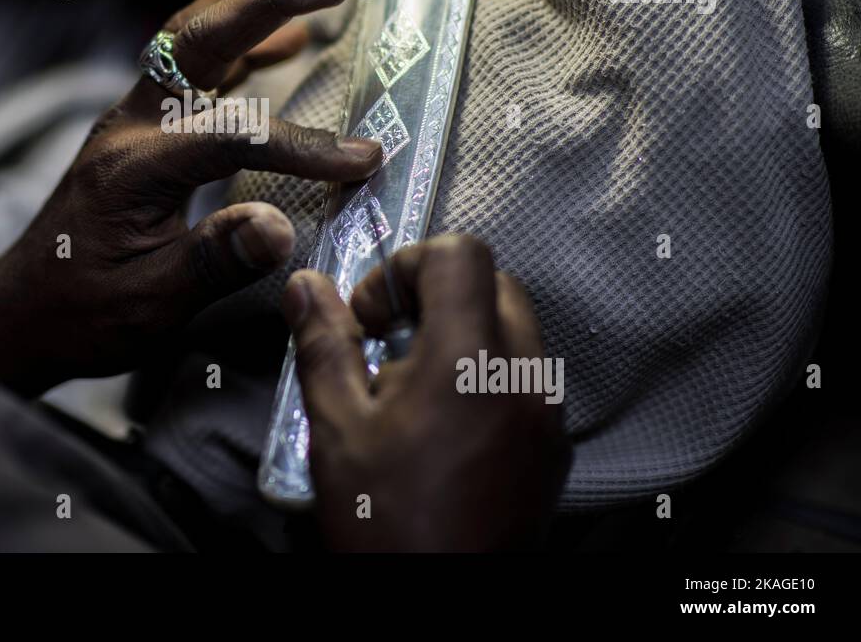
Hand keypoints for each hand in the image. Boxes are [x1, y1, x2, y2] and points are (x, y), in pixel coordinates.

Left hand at [0, 0, 382, 394]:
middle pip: (199, 39)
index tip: (365, 159)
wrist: (24, 308)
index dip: (302, 145)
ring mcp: (133, 116)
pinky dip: (241, 37)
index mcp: (133, 168)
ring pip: (194, 34)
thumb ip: (214, 262)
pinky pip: (193, 62)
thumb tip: (281, 228)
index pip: (230, 136)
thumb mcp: (150, 305)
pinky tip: (288, 36)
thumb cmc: (84, 313)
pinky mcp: (143, 124)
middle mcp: (130, 124)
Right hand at [282, 235, 570, 550]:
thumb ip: (324, 345)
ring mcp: (547, 414)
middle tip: (388, 340)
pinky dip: (487, 376)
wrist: (443, 607)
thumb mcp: (336, 428)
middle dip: (436, 295)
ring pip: (514, 330)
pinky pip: (527, 379)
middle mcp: (524, 378)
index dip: (407, 265)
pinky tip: (443, 425)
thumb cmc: (389, 525)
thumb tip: (307, 289)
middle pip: (494, 282)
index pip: (460, 254)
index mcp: (468, 362)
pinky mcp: (553, 446)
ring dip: (463, 334)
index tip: (373, 311)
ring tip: (412, 390)